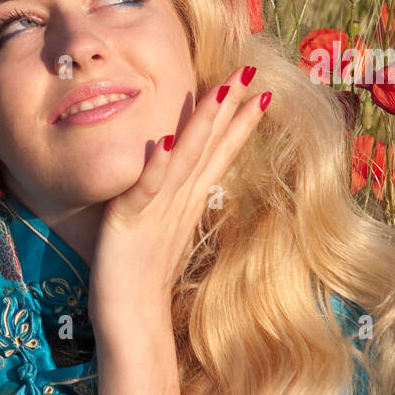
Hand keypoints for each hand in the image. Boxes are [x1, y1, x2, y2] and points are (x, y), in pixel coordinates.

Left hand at [88, 65, 270, 333]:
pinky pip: (145, 189)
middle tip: (250, 74)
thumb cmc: (143, 280)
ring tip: (219, 92)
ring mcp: (158, 211)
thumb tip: (184, 180)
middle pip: (210, 149)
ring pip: (185, 160)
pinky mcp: (131, 221)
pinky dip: (156, 166)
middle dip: (230, 111)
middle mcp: (179, 202)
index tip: (262, 95)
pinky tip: (164, 142)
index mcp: (188, 203)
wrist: (132, 320)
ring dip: (203, 126)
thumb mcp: (164, 232)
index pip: (219, 155)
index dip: (239, 125)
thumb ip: (175, 204)